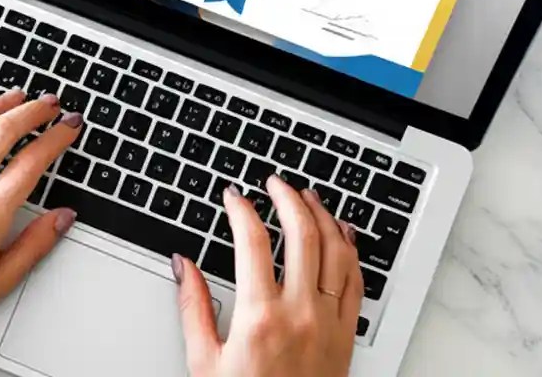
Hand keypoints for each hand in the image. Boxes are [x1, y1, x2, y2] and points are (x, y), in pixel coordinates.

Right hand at [172, 177, 361, 376]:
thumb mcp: (204, 362)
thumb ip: (193, 307)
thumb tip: (184, 265)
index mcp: (260, 317)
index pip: (253, 242)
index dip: (242, 209)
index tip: (234, 196)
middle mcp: (301, 313)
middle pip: (302, 233)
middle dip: (287, 197)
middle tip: (274, 182)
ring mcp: (329, 322)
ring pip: (336, 249)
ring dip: (322, 214)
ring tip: (307, 196)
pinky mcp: (347, 335)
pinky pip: (357, 279)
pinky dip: (350, 248)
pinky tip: (341, 232)